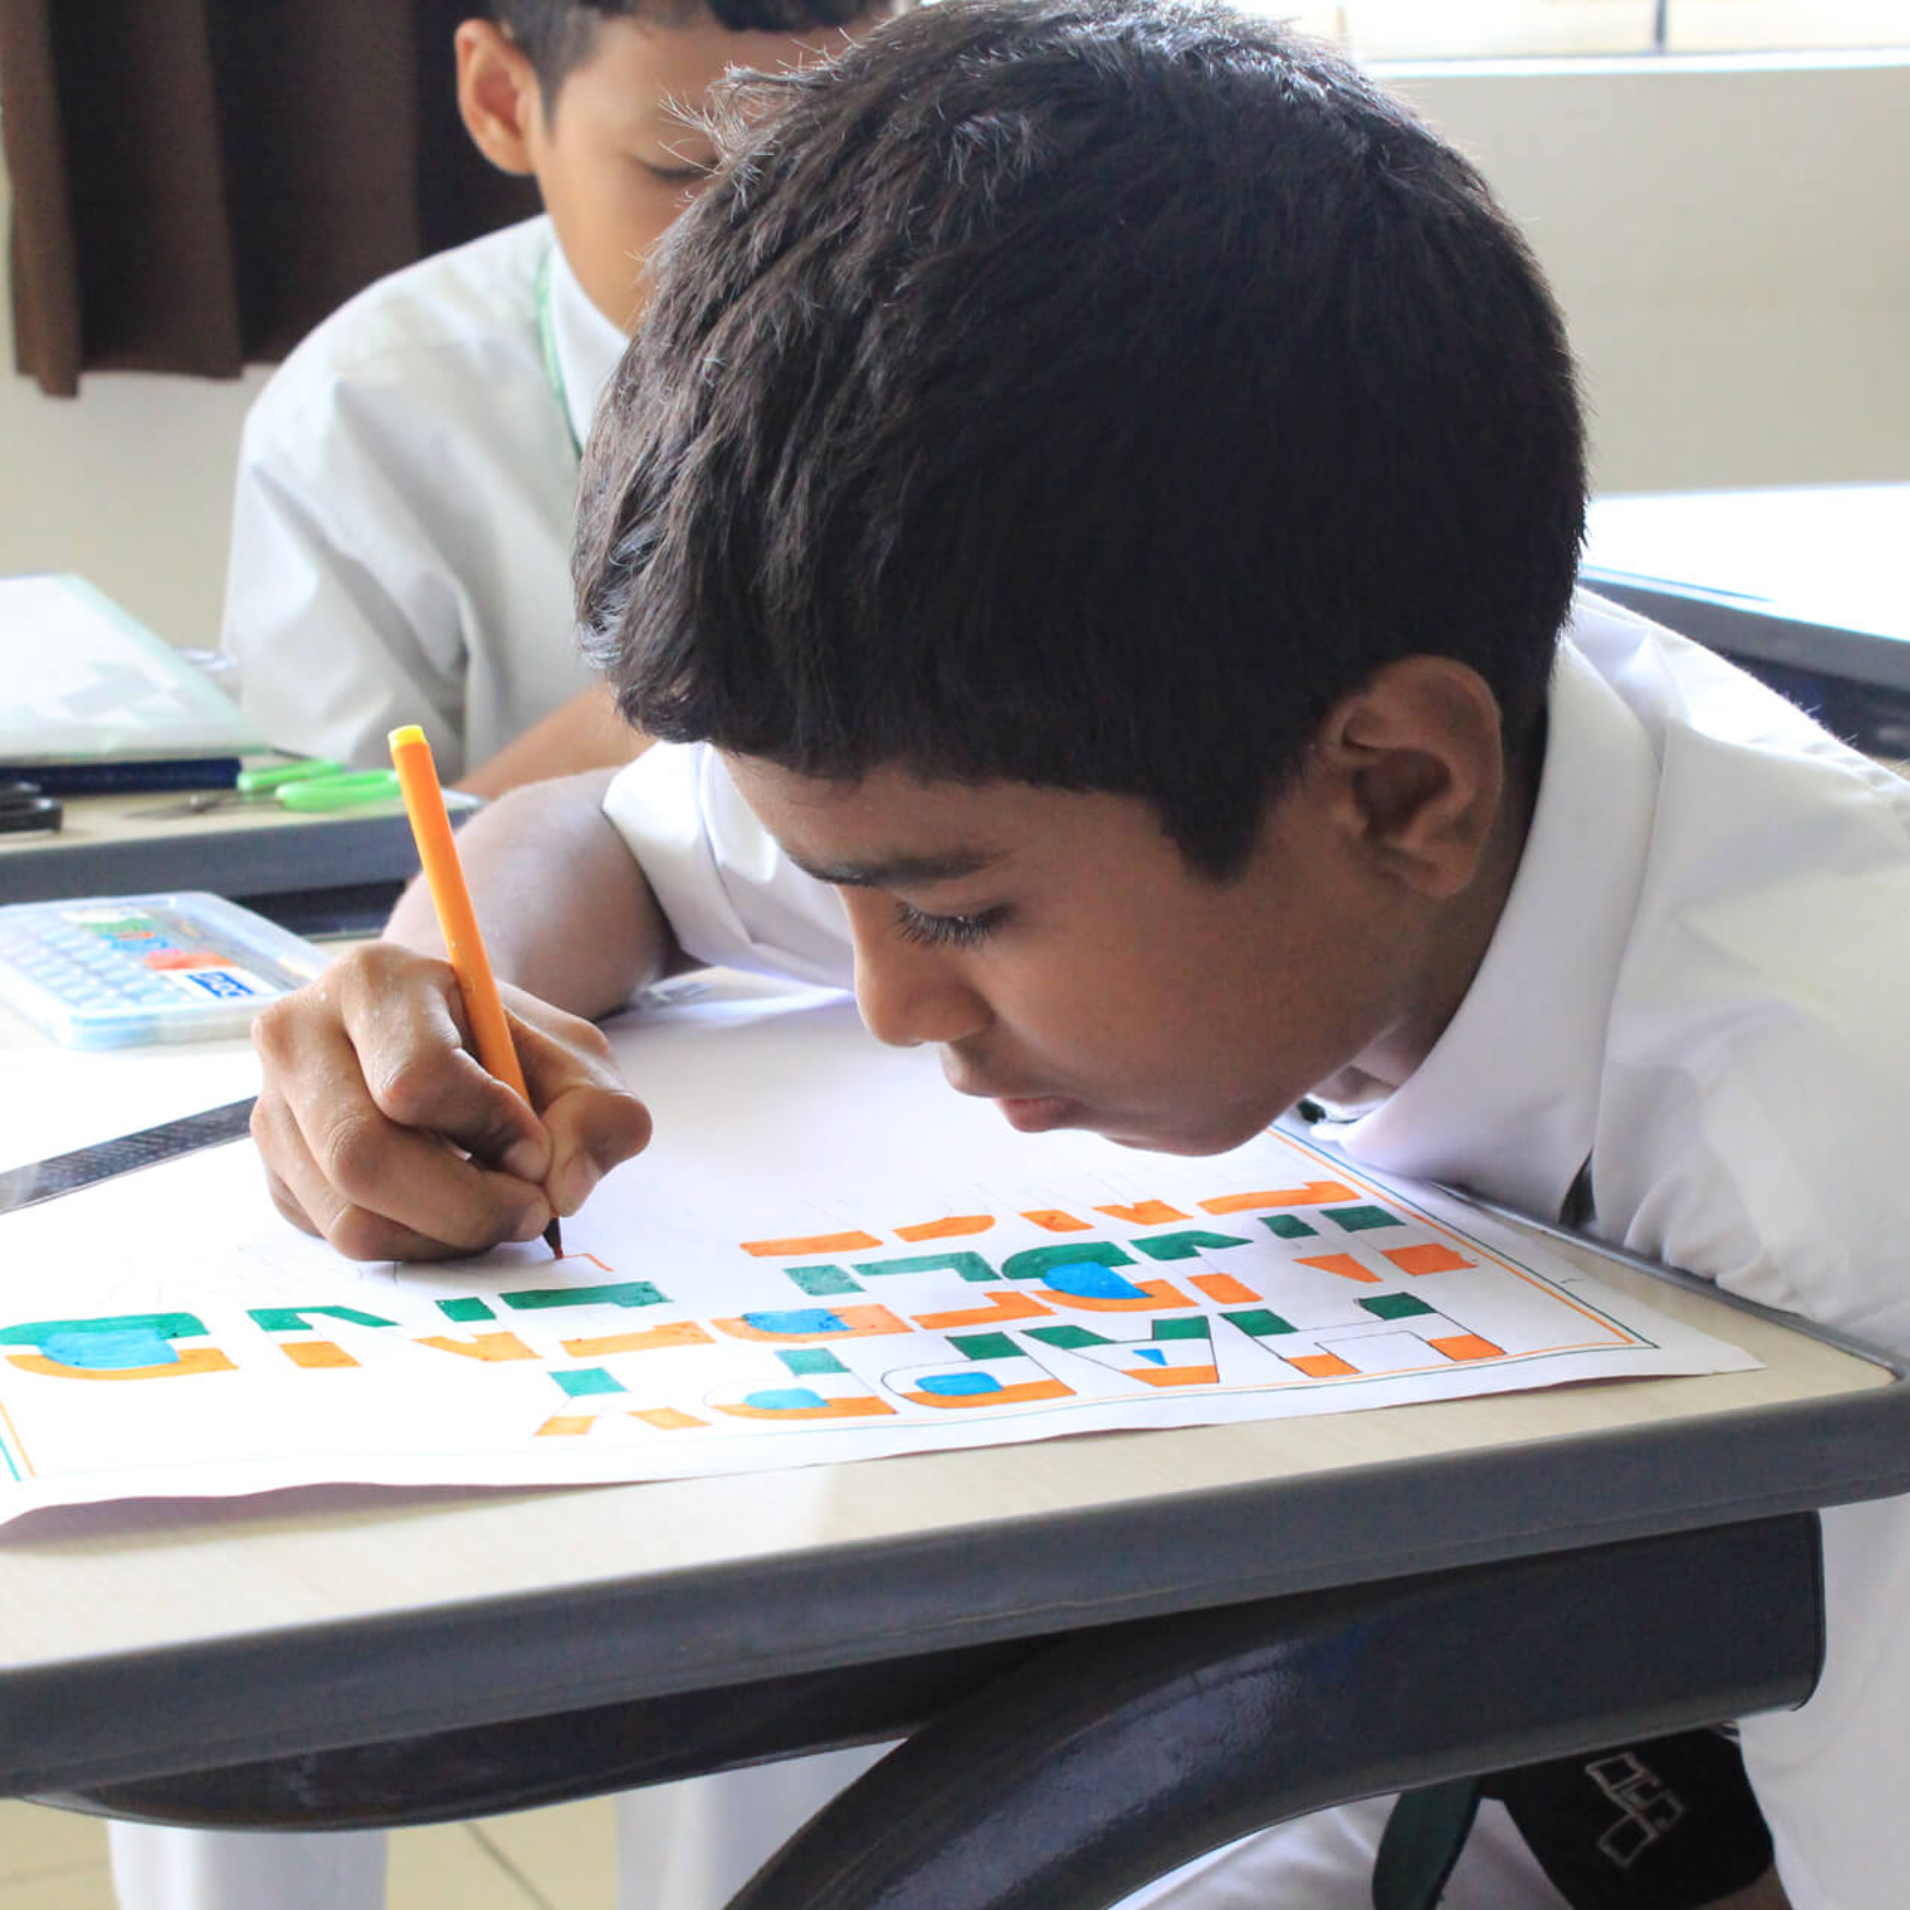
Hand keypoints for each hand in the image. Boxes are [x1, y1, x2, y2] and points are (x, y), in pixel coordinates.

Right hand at [249, 942, 652, 1259]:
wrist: (440, 1036)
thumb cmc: (505, 1044)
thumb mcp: (575, 1057)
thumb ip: (599, 1112)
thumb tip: (560, 1187)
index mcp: (373, 980)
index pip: (416, 1079)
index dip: (490, 1127)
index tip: (536, 1147)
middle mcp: (298, 1037)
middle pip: (364, 1157)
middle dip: (466, 1206)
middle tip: (530, 1208)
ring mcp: (274, 1110)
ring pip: (350, 1217)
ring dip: (444, 1235)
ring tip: (494, 1206)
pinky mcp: (276, 1175)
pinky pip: (340, 1240)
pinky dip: (414, 1244)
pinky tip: (448, 1208)